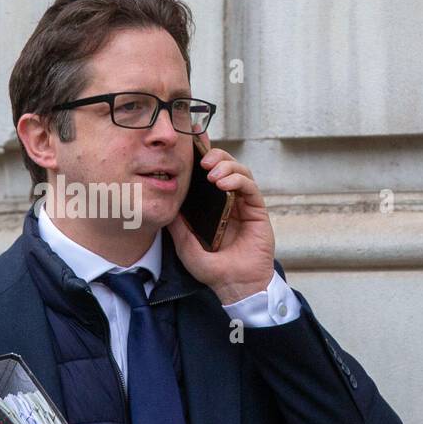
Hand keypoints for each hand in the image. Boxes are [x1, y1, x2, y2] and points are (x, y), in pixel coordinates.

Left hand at [167, 132, 275, 304]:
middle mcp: (228, 201)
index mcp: (211, 205)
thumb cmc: (213, 269)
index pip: (207, 173)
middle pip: (225, 165)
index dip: (202, 153)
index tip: (192, 137)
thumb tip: (165, 203)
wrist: (235, 286)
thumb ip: (177, 225)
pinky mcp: (257, 210)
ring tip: (212, 174)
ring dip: (226, 166)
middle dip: (214, 155)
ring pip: (239, 171)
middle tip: (202, 159)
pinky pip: (250, 187)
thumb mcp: (186, 245)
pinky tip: (223, 183)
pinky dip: (237, 180)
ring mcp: (243, 204)